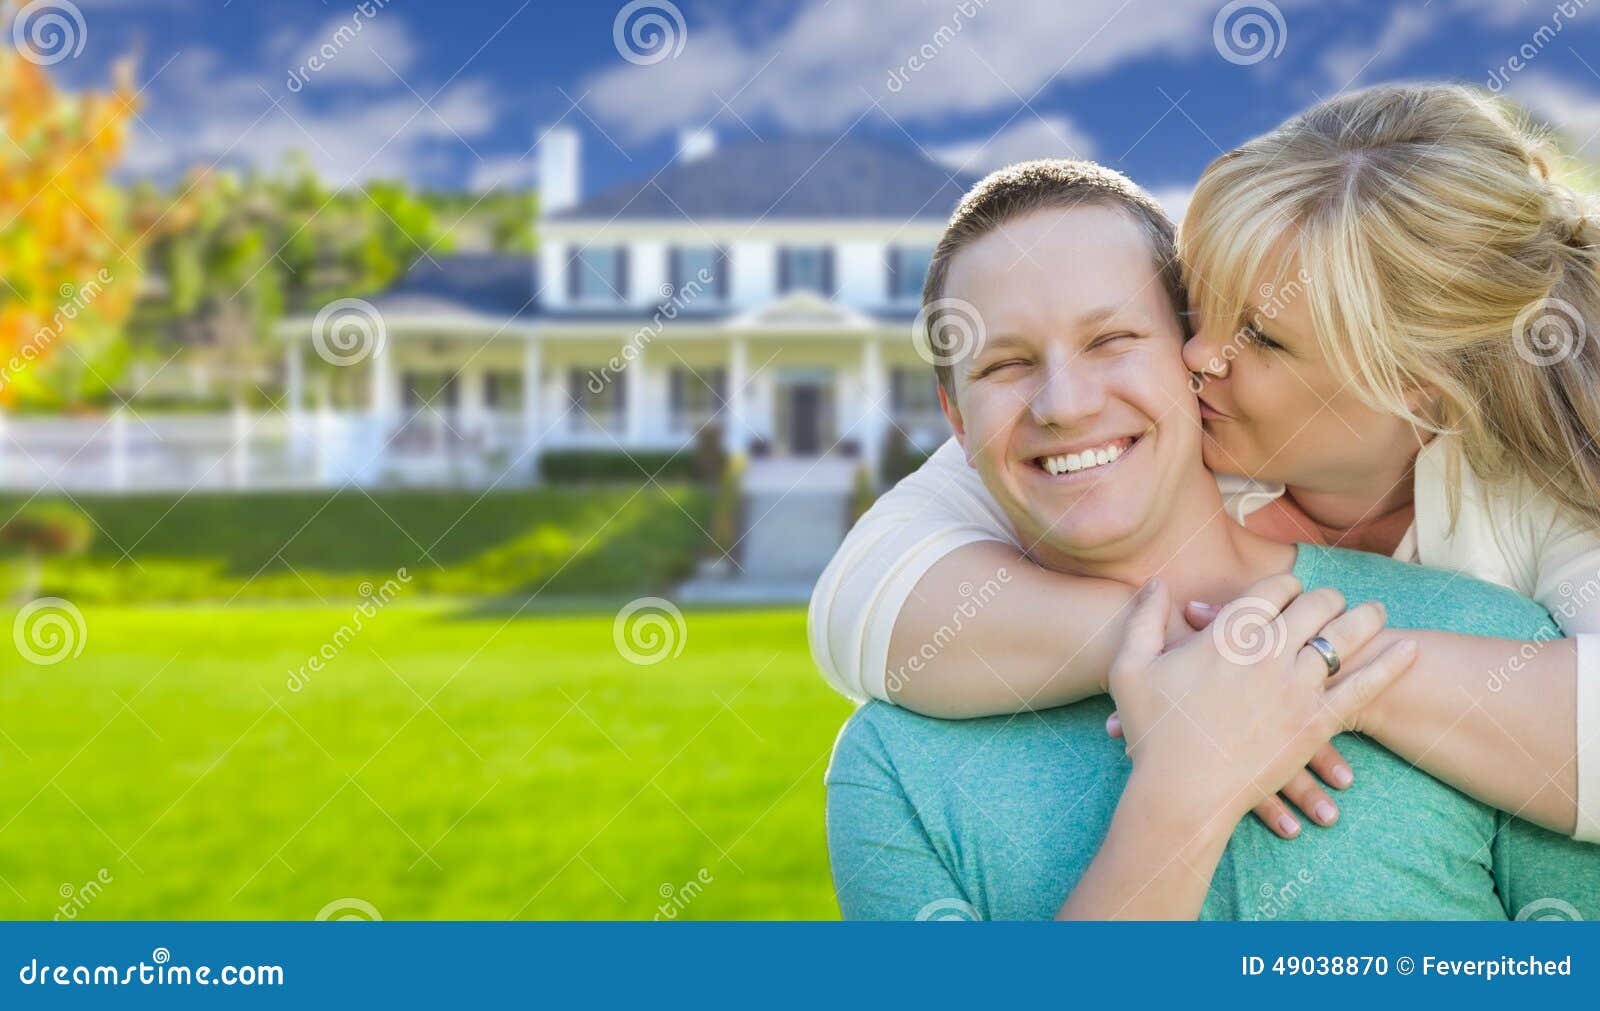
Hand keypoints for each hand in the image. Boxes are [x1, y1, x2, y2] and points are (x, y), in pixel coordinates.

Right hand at [1107, 575, 1416, 834]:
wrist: (1180, 794)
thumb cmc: (1152, 732)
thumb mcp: (1130, 668)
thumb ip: (1142, 618)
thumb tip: (1154, 581)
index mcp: (1228, 633)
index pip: (1273, 588)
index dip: (1285, 584)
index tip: (1290, 589)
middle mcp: (1268, 652)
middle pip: (1315, 604)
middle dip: (1326, 597)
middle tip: (1334, 600)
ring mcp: (1296, 687)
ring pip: (1345, 636)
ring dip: (1364, 618)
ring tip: (1377, 612)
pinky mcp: (1316, 723)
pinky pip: (1364, 686)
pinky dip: (1390, 665)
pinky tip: (1410, 649)